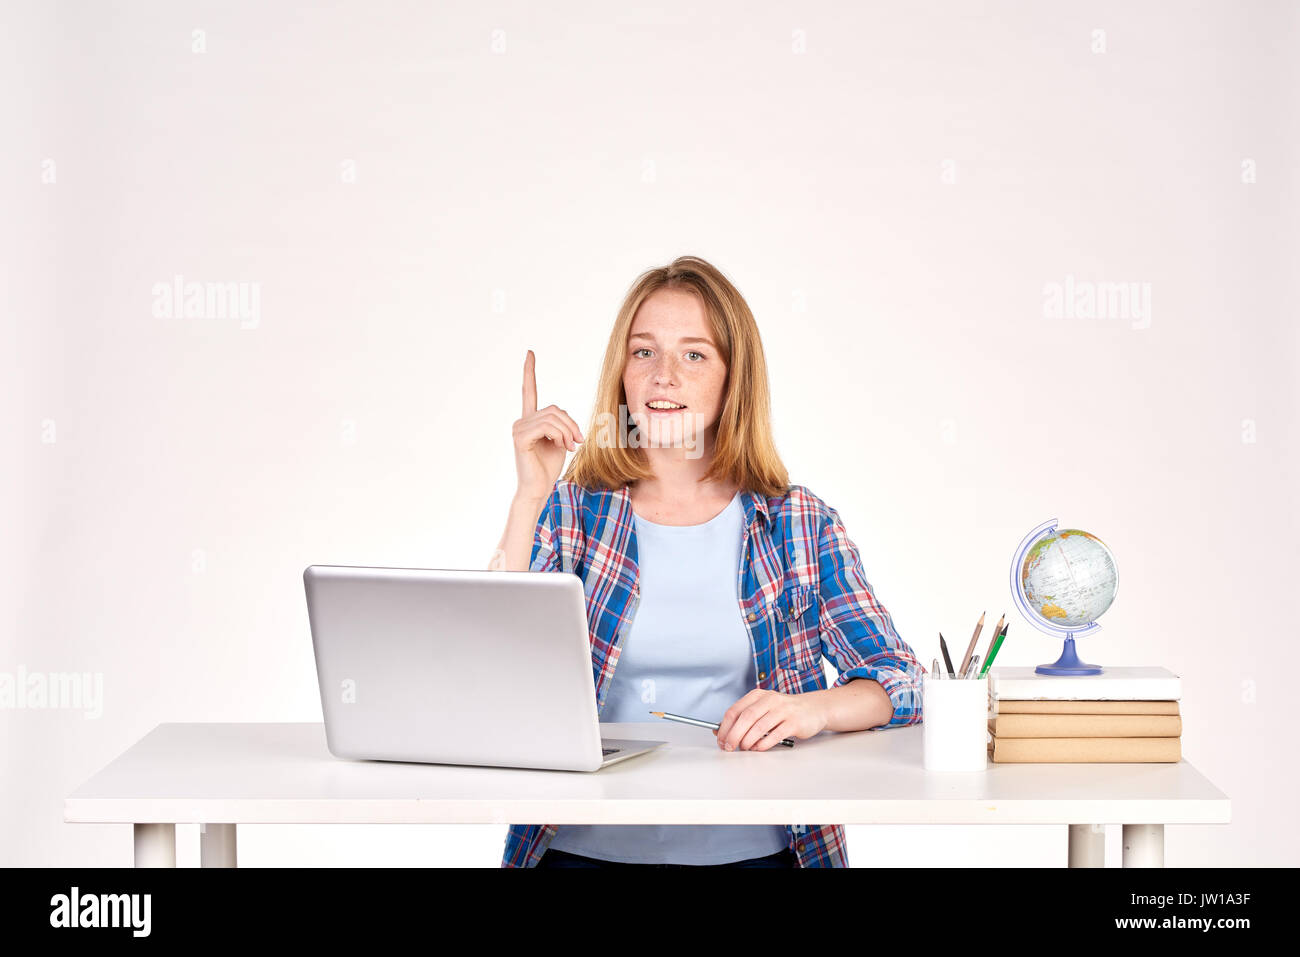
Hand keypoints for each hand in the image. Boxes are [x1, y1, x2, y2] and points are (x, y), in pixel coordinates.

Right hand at [513, 349, 583, 500]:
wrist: (538, 488)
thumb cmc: (549, 467)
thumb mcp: (560, 441)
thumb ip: (562, 425)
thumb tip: (566, 418)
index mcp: (530, 420)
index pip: (529, 391)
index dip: (529, 372)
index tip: (530, 353)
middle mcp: (521, 421)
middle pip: (555, 409)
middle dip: (571, 425)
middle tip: (577, 442)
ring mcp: (518, 428)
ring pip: (553, 418)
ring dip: (567, 432)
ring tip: (570, 447)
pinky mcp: (520, 437)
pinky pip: (547, 426)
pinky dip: (559, 435)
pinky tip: (561, 446)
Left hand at [713, 689, 828, 751]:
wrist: (814, 708)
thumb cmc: (786, 710)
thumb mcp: (764, 708)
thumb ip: (745, 718)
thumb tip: (722, 732)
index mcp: (758, 695)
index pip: (735, 710)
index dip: (725, 727)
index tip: (721, 739)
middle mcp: (770, 700)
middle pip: (746, 717)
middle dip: (734, 735)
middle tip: (729, 747)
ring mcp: (783, 710)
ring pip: (759, 726)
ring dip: (748, 740)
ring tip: (744, 748)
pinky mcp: (794, 722)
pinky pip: (775, 734)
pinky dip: (764, 743)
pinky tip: (759, 748)